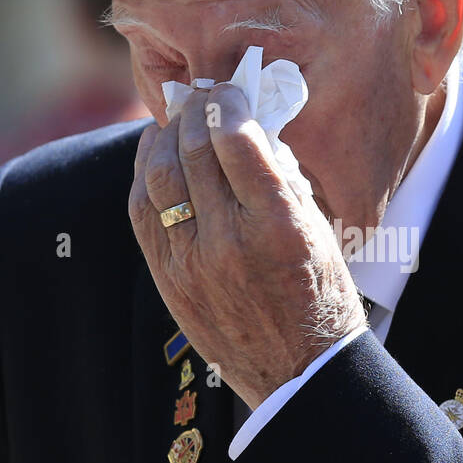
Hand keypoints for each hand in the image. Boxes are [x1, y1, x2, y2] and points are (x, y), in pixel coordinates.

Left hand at [128, 83, 366, 409]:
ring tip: (178, 121)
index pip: (236, 140)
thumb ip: (283, 178)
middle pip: (193, 150)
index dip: (228, 103)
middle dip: (196, 112)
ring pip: (159, 176)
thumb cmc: (319, 295)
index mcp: (278, 224)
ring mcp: (191, 261)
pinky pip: (142, 211)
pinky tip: (157, 157)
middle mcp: (229, 240)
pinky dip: (146, 174)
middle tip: (202, 96)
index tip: (230, 91)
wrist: (297, 371)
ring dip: (165, 138)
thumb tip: (250, 125)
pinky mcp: (167, 278)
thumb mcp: (317, 230)